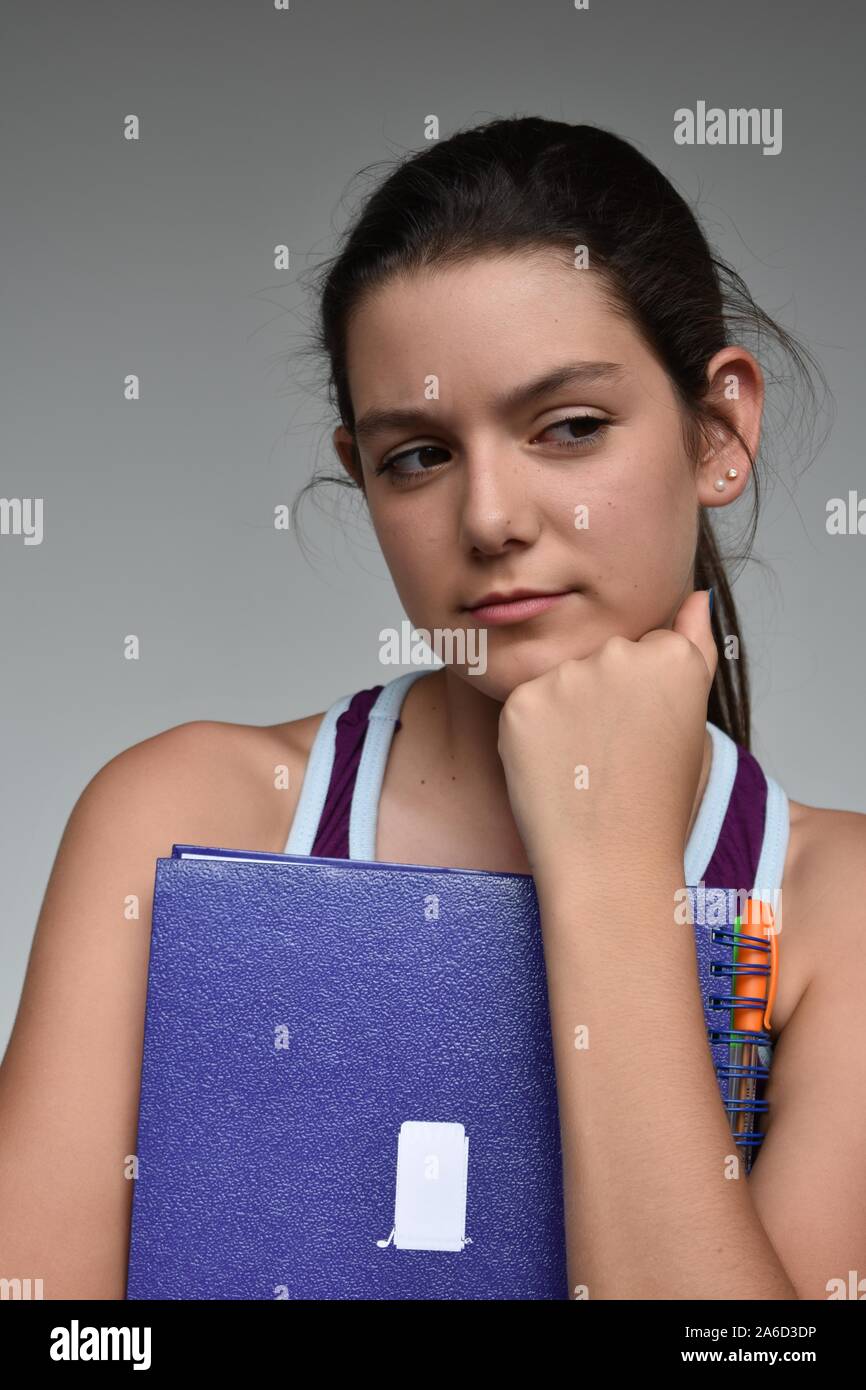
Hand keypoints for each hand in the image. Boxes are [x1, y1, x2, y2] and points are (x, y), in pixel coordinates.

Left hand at [496, 590, 717, 887]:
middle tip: (614, 757)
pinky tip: (552, 770)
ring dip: (564, 714)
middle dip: (601, 699)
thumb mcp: (690, 717)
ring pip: (559, 680)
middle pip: (600, 659)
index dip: (642, 699)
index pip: (645, 650)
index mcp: (672, 655)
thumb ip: (693, 644)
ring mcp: (567, 677)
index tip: (645, 737)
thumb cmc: (657, 798)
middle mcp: (620, 655)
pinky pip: (524, 706)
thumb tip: (697, 594)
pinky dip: (531, 735)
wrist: (611, 862)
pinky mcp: (521, 702)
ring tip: (584, 767)